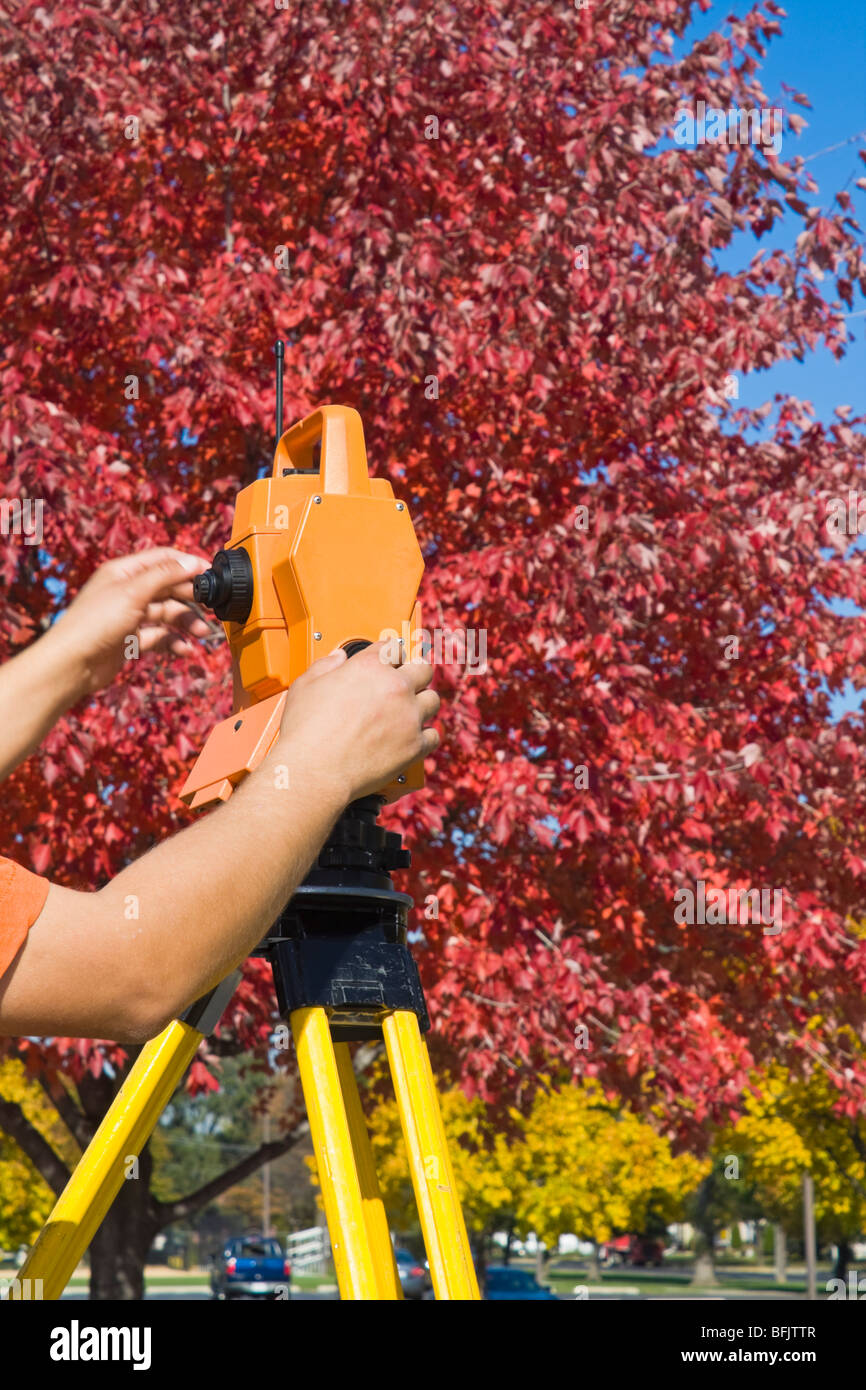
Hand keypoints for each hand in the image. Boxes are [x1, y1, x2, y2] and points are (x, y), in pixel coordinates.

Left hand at [43, 548, 212, 698]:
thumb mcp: (133, 592)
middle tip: (212, 606)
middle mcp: (128, 591)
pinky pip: (160, 636)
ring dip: (186, 622)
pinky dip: (174, 642)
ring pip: (167, 614)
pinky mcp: (132, 640)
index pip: (163, 560)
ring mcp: (130, 616)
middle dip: (191, 597)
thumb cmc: (95, 623)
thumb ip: (165, 575)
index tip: (211, 573)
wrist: (73, 664)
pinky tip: (184, 650)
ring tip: (201, 633)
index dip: (187, 565)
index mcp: (124, 572)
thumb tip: (192, 561)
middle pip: (168, 587)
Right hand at [276, 641, 439, 800]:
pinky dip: (425, 736)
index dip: (390, 652)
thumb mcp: (305, 686)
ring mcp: (409, 716)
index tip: (391, 658)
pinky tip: (415, 736)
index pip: (392, 647)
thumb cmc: (306, 732)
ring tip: (412, 709)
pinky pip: (434, 735)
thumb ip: (325, 665)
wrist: (314, 771)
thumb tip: (338, 658)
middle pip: (423, 668)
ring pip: (433, 700)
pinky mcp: (415, 746)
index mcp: (369, 667)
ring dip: (423, 702)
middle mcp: (395, 687)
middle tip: (411, 678)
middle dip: (416, 671)